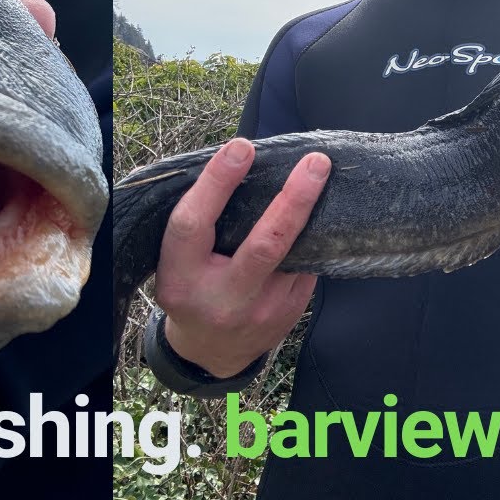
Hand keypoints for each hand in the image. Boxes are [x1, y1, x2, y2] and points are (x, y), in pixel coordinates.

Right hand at [157, 138, 328, 378]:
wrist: (211, 352)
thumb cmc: (192, 288)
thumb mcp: (178, 261)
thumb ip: (202, 223)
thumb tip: (243, 160)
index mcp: (181, 278)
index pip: (195, 224)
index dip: (217, 184)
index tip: (241, 147)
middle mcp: (222, 298)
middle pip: (265, 244)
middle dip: (294, 199)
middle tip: (316, 163)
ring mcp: (260, 311)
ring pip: (295, 254)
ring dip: (311, 213)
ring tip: (321, 176)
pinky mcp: (289, 314)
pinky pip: (307, 265)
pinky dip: (311, 238)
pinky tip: (317, 215)